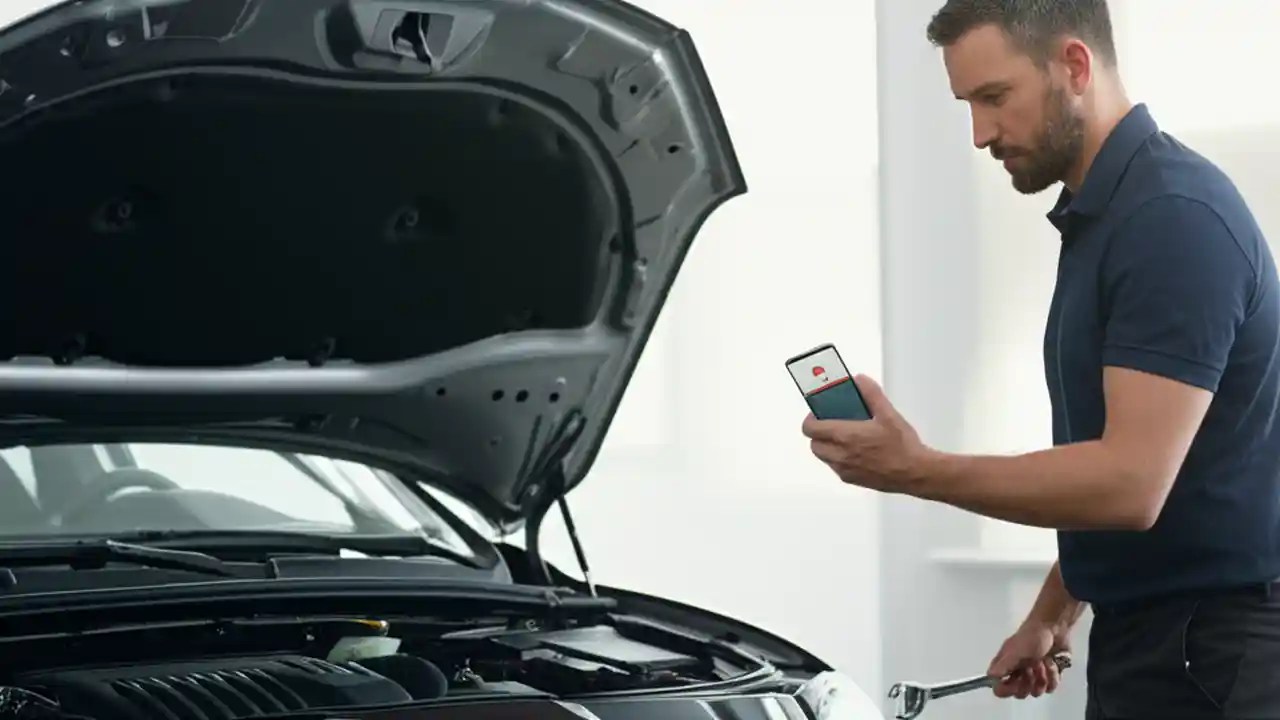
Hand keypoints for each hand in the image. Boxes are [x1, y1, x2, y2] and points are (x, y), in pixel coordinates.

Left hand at [800, 375, 930, 493]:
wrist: (915, 473)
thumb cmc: (902, 445)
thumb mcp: (888, 413)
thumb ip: (871, 394)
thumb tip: (860, 381)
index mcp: (844, 436)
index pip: (810, 428)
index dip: (811, 419)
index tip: (820, 413)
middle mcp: (840, 455)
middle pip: (814, 444)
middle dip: (819, 433)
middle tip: (833, 424)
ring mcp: (845, 470)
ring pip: (824, 457)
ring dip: (828, 447)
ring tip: (846, 438)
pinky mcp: (852, 480)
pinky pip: (836, 468)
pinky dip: (839, 459)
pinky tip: (857, 451)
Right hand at [987, 620, 1071, 699]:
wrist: (1055, 628)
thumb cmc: (1032, 637)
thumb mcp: (1016, 650)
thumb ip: (1004, 665)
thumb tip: (990, 676)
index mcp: (1005, 666)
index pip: (999, 688)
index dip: (1006, 690)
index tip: (1015, 682)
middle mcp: (1018, 674)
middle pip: (1019, 693)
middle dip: (1028, 683)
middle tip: (1031, 669)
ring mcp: (1034, 676)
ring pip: (1036, 692)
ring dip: (1043, 677)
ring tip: (1044, 662)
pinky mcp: (1049, 676)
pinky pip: (1051, 688)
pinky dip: (1053, 676)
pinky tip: (1053, 663)